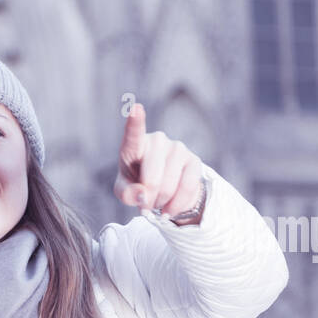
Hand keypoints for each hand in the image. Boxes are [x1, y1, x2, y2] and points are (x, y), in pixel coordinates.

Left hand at [113, 102, 204, 222]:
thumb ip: (127, 194)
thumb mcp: (124, 192)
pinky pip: (187, 187)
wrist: (162, 189)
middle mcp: (157, 141)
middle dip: (148, 199)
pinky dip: (177, 204)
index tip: (136, 109)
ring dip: (161, 203)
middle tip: (145, 205)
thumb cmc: (136, 184)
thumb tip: (143, 196)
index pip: (133, 135)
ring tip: (157, 203)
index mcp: (134, 146)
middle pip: (152, 179)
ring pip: (169, 186)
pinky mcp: (194, 160)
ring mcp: (177, 148)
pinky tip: (170, 208)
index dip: (135, 123)